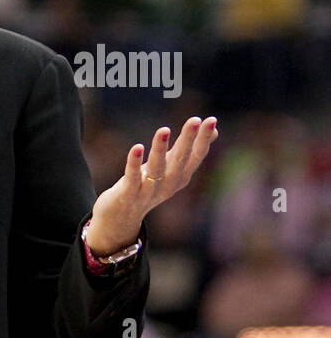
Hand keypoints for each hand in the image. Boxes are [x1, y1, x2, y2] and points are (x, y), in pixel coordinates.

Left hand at [87, 116, 218, 254]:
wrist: (121, 217)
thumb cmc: (148, 186)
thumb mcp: (171, 168)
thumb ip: (189, 151)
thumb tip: (215, 131)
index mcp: (181, 176)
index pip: (196, 156)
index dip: (204, 139)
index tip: (211, 120)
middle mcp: (168, 184)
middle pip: (180, 160)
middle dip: (188, 140)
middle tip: (194, 120)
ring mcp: (149, 191)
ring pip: (157, 168)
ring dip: (160, 149)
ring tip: (164, 129)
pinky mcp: (129, 194)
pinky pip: (133, 177)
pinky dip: (135, 163)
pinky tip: (137, 147)